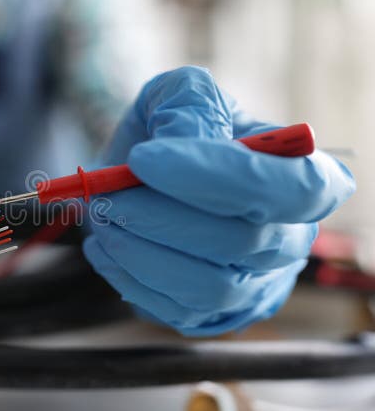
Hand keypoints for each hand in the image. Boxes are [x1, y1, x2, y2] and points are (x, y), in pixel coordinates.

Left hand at [83, 66, 354, 335]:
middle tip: (105, 195)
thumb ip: (190, 104)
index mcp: (307, 177)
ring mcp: (256, 285)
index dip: (220, 177)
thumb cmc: (174, 131)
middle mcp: (291, 239)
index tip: (143, 159)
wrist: (145, 173)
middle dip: (160, 217)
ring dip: (139, 252)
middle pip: (243, 243)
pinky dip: (127, 277)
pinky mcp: (213, 315)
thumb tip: (183, 143)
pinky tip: (105, 245)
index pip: (294, 188)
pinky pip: (176, 312)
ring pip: (209, 287)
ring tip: (102, 217)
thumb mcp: (181, 95)